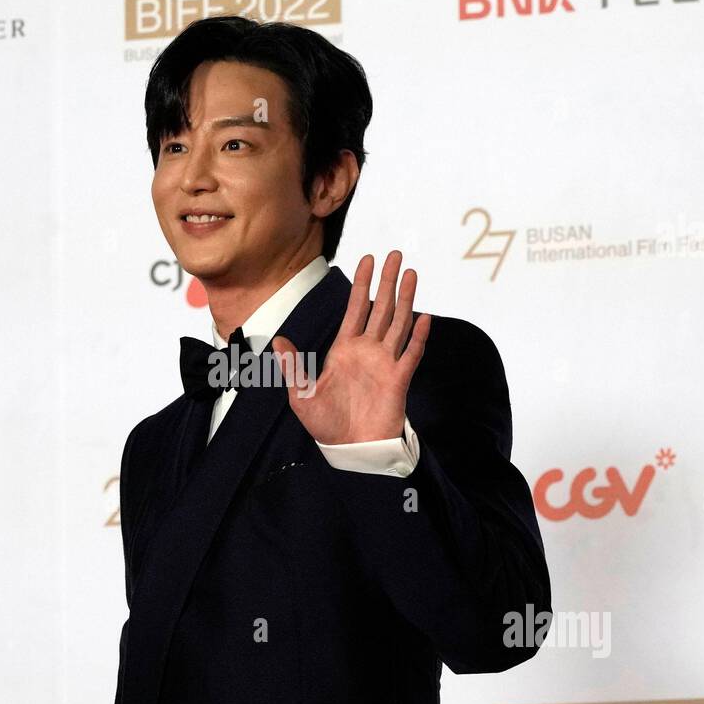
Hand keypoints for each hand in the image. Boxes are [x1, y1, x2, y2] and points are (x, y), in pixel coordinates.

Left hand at [272, 251, 430, 444]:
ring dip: (406, 299)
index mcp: (344, 350)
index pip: (356, 309)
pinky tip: (424, 316)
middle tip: (396, 254)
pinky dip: (418, 336)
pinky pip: (411, 354)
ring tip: (411, 273)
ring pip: (398, 323)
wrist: (349, 450)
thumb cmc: (326, 424)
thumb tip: (279, 341)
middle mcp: (367, 351)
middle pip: (381, 308)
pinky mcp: (398, 380)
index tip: (367, 259)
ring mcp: (385, 363)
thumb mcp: (301, 394)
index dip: (362, 283)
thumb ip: (292, 366)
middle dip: (387, 281)